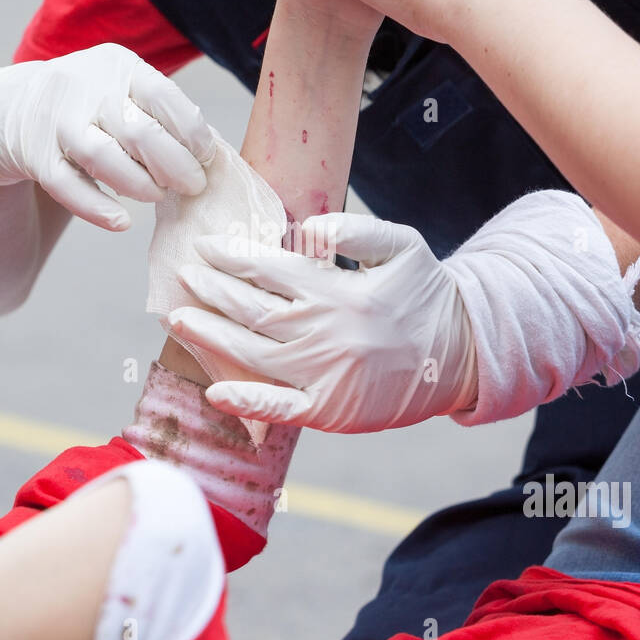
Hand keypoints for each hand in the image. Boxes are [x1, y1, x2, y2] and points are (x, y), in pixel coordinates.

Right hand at [0, 43, 214, 230]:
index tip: (207, 158)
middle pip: (140, 131)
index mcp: (116, 65)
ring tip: (157, 196)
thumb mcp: (117, 87)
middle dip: (175, 166)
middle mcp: (85, 87)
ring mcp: (55, 121)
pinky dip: (97, 209)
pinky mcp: (33, 155)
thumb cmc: (83, 105)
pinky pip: (68, 187)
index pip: (164, 96)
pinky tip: (122, 222)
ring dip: (140, 185)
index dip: (193, 133)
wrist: (5, 107)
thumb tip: (209, 152)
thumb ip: (156, 111)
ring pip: (104, 158)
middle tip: (192, 186)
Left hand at [166, 213, 477, 432]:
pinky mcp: (330, 410)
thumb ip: (356, 231)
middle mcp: (326, 332)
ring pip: (254, 353)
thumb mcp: (403, 246)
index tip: (205, 246)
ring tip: (177, 319)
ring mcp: (325, 375)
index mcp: (339, 291)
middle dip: (212, 291)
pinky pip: (280, 407)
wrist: (462, 355)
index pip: (271, 269)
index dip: (233, 256)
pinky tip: (215, 390)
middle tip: (182, 276)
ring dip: (212, 336)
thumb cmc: (426, 294)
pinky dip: (247, 400)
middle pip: (253, 310)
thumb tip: (309, 229)